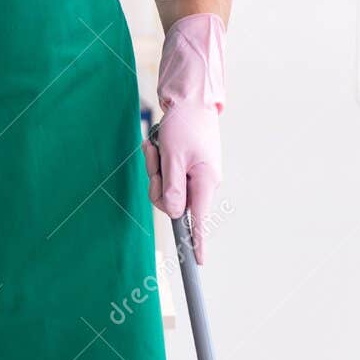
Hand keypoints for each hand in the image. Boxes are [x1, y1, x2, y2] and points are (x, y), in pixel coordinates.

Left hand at [142, 12, 225, 264]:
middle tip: (156, 157)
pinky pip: (163, 172)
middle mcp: (202, 181)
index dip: (197, 243)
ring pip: (164, 187)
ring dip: (154, 168)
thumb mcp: (173, 157)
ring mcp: (193, 173)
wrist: (189, 95)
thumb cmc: (183, 123)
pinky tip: (157, 144)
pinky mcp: (183, 164)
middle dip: (156, 183)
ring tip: (157, 145)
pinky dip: (156, 160)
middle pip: (171, 202)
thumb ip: (172, 189)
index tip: (197, 263)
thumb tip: (172, 214)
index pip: (200, 220)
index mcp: (205, 182)